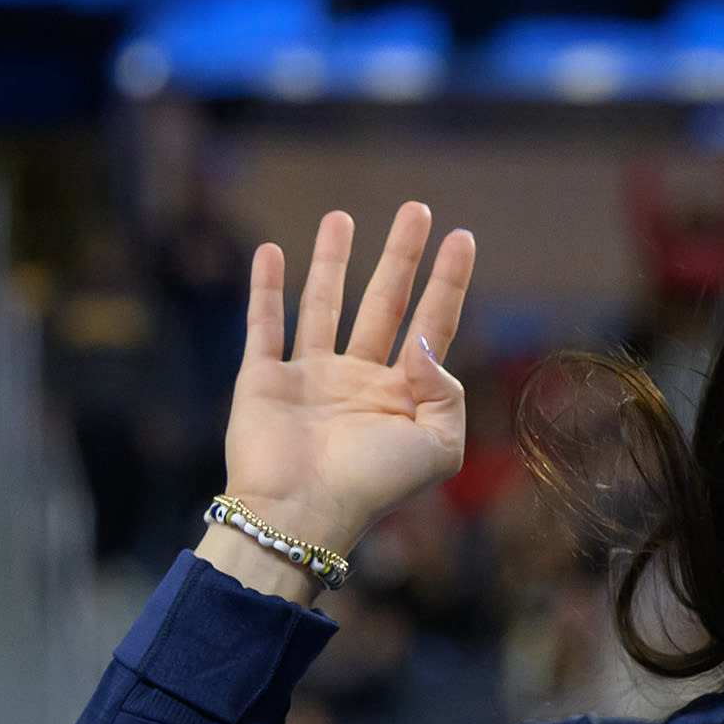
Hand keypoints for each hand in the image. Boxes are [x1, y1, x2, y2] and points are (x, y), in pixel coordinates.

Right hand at [206, 204, 475, 598]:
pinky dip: (265, 289)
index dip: (448, 281)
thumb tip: (424, 341)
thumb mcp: (439, 446)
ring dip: (332, 261)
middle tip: (416, 209)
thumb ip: (446, 391)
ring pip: (324, 305)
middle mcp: (357, 379)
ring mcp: (309, 377)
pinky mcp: (263, 379)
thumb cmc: (372, 487)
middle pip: (384, 302)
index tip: (461, 237)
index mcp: (402, 394)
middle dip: (400, 256)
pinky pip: (264, 326)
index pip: (432, 324)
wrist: (300, 513)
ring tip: (342, 216)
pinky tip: (272, 253)